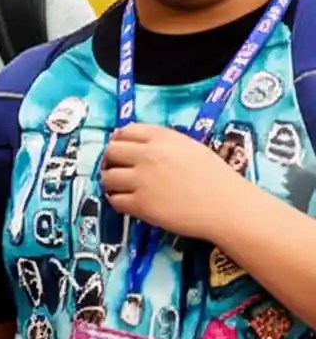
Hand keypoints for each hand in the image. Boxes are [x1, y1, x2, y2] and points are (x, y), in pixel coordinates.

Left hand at [101, 124, 248, 240]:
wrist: (229, 207)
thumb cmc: (217, 178)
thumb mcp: (191, 147)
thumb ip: (162, 142)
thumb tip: (132, 142)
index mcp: (163, 139)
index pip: (125, 131)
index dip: (119, 141)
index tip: (120, 150)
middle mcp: (149, 156)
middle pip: (111, 152)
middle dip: (110, 160)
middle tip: (116, 169)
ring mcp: (142, 180)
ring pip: (108, 177)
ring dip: (110, 182)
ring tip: (120, 187)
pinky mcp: (141, 204)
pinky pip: (115, 200)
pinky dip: (117, 201)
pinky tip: (126, 202)